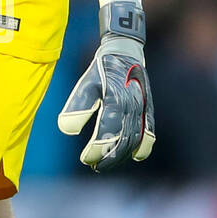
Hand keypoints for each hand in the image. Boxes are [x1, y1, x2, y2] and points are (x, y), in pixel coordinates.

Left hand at [57, 0, 154, 171]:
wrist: (125, 51)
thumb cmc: (101, 70)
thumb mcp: (85, 84)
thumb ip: (77, 106)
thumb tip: (66, 130)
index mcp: (115, 98)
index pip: (107, 132)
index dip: (97, 149)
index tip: (86, 159)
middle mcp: (132, 105)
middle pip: (123, 140)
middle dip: (109, 158)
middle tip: (95, 167)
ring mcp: (143, 107)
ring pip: (136, 139)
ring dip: (122, 155)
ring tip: (107, 164)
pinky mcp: (149, 108)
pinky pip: (150, 131)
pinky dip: (144, 146)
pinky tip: (135, 156)